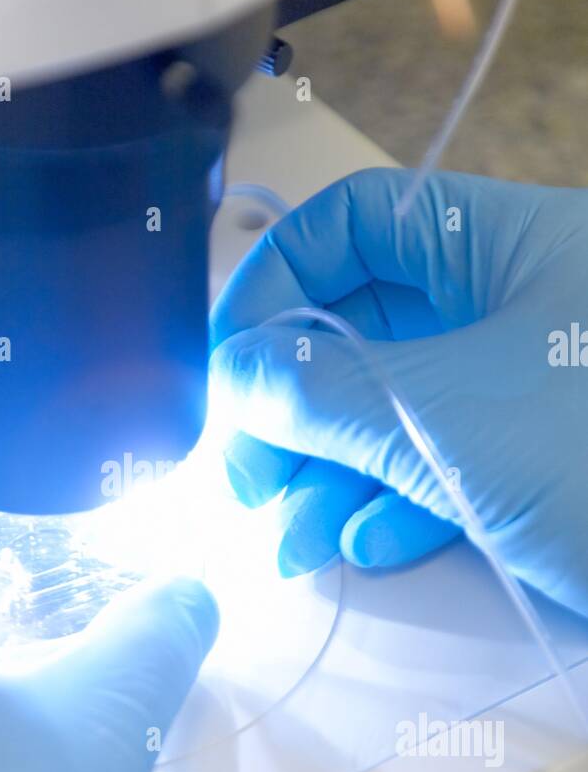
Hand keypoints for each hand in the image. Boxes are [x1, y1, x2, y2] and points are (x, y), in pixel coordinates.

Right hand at [210, 167, 587, 617]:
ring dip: (331, 471)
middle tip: (242, 478)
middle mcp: (516, 305)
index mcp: (506, 244)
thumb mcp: (447, 419)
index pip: (359, 223)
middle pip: (367, 327)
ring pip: (401, 409)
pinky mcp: (547, 468)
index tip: (224, 365)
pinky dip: (394, 505)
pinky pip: (449, 468)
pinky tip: (358, 547)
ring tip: (286, 538)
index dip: (277, 280)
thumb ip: (324, 392)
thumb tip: (237, 376)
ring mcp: (532, 391)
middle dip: (294, 404)